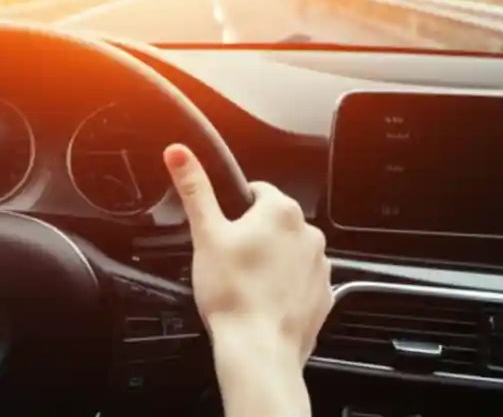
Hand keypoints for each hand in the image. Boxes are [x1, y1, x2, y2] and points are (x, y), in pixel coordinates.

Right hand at [164, 144, 331, 362]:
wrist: (258, 350)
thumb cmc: (232, 293)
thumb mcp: (205, 234)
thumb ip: (194, 188)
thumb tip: (179, 152)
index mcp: (281, 210)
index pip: (257, 191)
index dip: (235, 209)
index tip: (223, 231)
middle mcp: (308, 233)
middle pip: (274, 222)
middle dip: (253, 236)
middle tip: (229, 260)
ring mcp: (320, 265)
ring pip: (289, 251)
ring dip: (271, 260)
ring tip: (246, 284)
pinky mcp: (323, 294)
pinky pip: (301, 281)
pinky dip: (285, 287)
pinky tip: (263, 301)